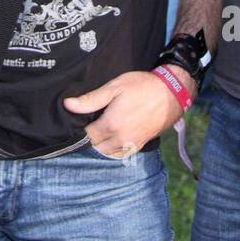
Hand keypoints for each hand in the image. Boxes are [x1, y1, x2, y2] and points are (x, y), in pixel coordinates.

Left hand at [63, 69, 193, 157]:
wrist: (172, 93)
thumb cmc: (142, 86)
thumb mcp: (115, 87)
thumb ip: (91, 99)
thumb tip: (68, 105)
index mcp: (111, 125)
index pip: (87, 136)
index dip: (80, 129)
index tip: (79, 120)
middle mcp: (120, 139)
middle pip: (96, 147)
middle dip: (90, 138)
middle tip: (88, 124)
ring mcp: (132, 144)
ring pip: (109, 153)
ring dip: (101, 145)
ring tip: (99, 131)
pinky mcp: (141, 144)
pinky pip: (122, 154)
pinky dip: (114, 150)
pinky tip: (112, 138)